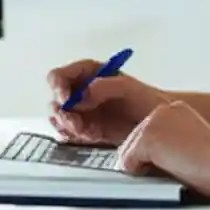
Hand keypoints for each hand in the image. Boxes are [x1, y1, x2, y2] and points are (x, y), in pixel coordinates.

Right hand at [46, 58, 170, 145]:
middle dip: (62, 113)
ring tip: (87, 131)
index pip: (59, 76)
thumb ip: (105, 86)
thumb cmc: (145, 99)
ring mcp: (80, 110)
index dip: (58, 87)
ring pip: (58, 118)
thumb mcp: (128, 88)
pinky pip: (68, 133)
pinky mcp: (84, 128)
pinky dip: (75, 136)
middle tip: (76, 123)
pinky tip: (92, 136)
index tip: (66, 101)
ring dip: (68, 126)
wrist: (155, 122)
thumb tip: (84, 92)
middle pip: (54, 99)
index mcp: (87, 73)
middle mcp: (79, 90)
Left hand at [116, 101, 209, 200]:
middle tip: (179, 167)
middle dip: (145, 161)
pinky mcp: (148, 136)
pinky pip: (127, 164)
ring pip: (127, 153)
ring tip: (177, 168)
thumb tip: (142, 160)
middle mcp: (161, 110)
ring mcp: (153, 121)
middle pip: (132, 143)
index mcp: (173, 110)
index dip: (154, 155)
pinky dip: (142, 174)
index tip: (177, 161)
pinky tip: (170, 169)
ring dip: (146, 168)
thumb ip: (167, 144)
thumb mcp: (188, 146)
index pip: (145, 134)